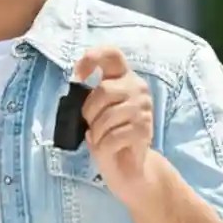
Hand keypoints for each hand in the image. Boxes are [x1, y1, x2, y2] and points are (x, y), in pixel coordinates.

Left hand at [75, 46, 154, 204]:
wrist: (128, 167)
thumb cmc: (108, 136)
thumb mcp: (96, 112)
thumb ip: (91, 96)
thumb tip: (77, 84)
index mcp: (124, 78)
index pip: (112, 55)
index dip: (92, 58)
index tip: (78, 75)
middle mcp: (138, 88)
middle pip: (103, 90)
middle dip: (89, 111)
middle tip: (91, 125)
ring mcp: (144, 108)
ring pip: (107, 115)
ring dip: (97, 132)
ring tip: (101, 138)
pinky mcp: (144, 130)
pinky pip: (113, 136)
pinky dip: (104, 145)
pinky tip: (108, 148)